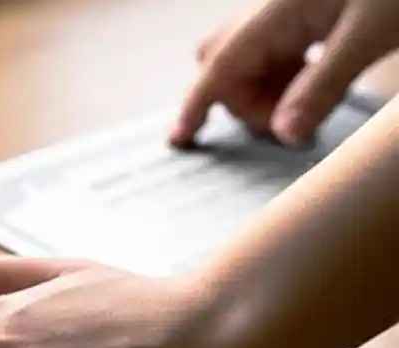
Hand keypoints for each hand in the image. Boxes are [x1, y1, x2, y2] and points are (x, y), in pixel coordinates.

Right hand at [170, 0, 398, 146]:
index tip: (179, 138)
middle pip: (225, 66)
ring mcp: (286, 13)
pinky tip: (316, 81)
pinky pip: (274, 56)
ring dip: (267, 93)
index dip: (196, 105)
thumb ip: (322, 86)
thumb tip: (285, 134)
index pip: (221, 66)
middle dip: (245, 102)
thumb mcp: (366, 36)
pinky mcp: (303, 16)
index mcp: (276, 11)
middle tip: (291, 124)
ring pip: (249, 64)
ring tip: (310, 105)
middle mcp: (271, 10)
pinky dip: (284, 80)